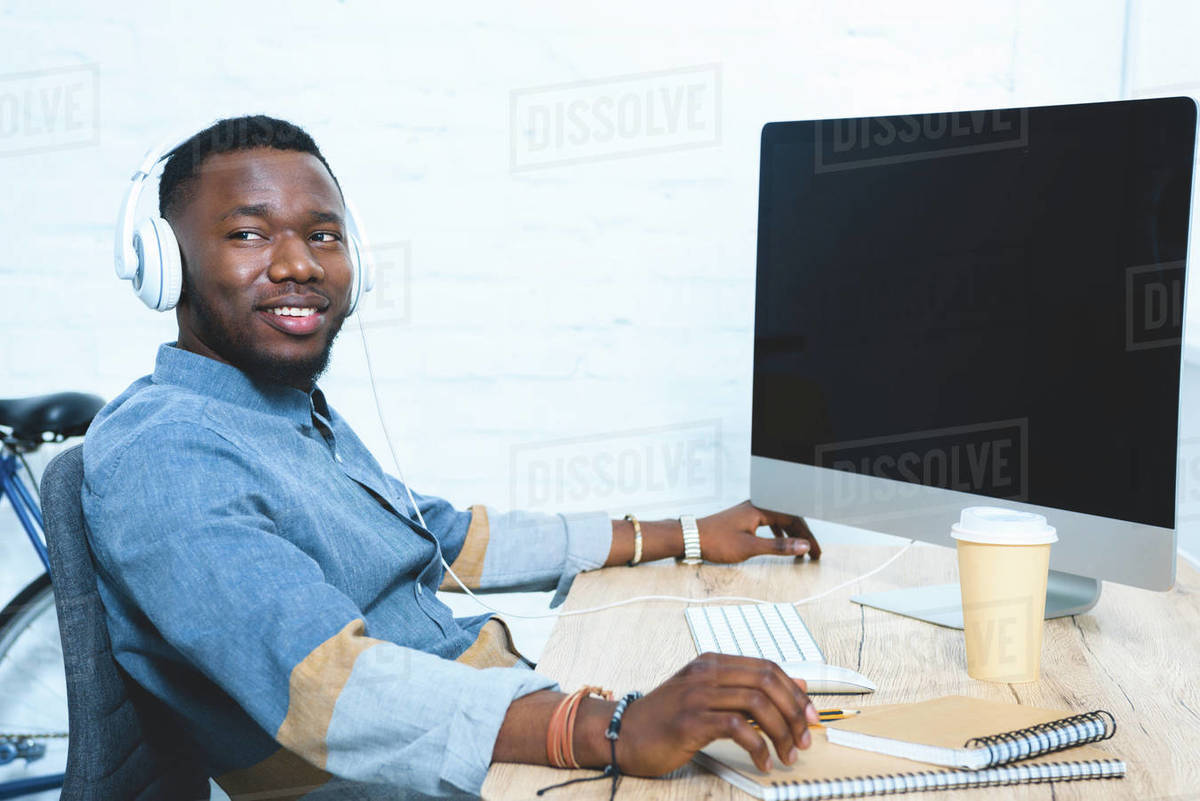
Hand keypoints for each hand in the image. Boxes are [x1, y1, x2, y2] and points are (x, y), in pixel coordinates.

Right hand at [614, 653, 819, 774]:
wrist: (621, 734)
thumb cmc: (664, 719)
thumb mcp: (706, 695)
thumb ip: (745, 689)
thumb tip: (795, 686)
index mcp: (712, 663)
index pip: (767, 667)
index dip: (795, 692)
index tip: (810, 716)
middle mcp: (706, 673)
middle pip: (767, 681)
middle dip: (794, 712)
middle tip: (804, 739)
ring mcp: (697, 695)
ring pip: (758, 703)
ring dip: (781, 732)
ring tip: (787, 755)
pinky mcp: (690, 721)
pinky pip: (738, 727)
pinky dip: (758, 747)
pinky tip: (762, 762)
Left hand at [698, 500, 820, 563]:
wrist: (691, 537)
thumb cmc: (716, 541)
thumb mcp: (750, 547)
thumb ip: (778, 547)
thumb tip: (803, 545)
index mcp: (760, 509)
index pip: (793, 519)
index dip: (808, 537)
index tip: (816, 552)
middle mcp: (756, 506)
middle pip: (788, 518)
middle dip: (803, 535)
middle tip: (813, 553)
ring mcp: (750, 511)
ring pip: (779, 520)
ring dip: (791, 535)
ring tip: (800, 550)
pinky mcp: (744, 518)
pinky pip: (769, 522)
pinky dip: (778, 534)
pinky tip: (780, 543)